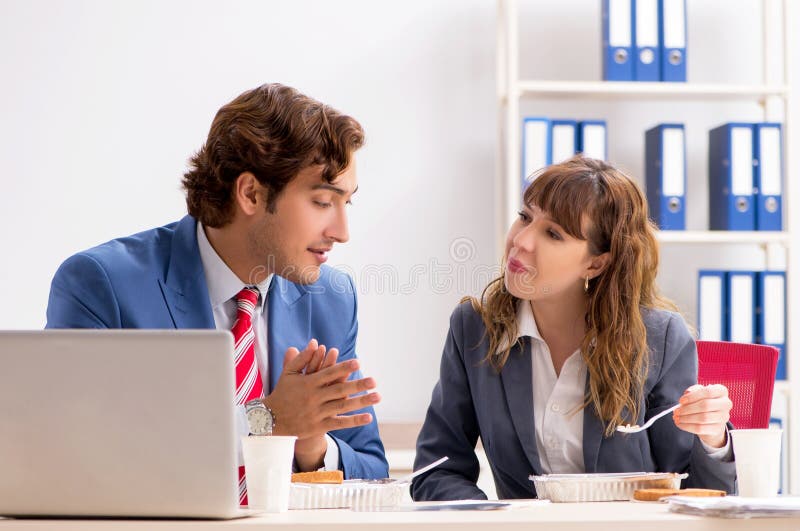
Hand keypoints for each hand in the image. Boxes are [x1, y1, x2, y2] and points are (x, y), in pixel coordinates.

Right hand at [263, 339, 380, 467]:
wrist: (271, 419)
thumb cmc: (283, 392)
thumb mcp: (289, 373)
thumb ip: (302, 358)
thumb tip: (315, 343)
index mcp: (308, 383)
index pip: (329, 373)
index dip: (343, 368)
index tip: (358, 363)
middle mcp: (314, 398)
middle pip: (339, 391)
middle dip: (357, 385)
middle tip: (374, 381)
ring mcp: (317, 413)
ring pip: (342, 407)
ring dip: (361, 402)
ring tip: (377, 396)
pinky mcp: (319, 426)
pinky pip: (339, 423)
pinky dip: (353, 421)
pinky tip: (368, 417)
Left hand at [673, 384, 731, 447]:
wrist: (711, 420)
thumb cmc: (703, 402)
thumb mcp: (698, 393)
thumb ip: (693, 391)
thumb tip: (687, 394)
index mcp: (721, 391)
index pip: (708, 392)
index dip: (692, 396)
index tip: (681, 401)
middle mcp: (725, 404)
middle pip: (705, 405)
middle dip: (687, 408)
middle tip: (676, 411)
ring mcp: (723, 417)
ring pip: (702, 418)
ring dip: (686, 418)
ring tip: (677, 417)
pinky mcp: (718, 429)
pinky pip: (700, 428)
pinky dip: (687, 426)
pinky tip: (680, 424)